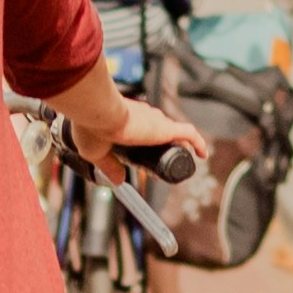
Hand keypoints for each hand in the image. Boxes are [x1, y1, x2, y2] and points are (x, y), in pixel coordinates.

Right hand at [66, 89, 207, 171]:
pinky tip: (202, 154)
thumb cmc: (91, 127)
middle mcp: (143, 115)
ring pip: (174, 132)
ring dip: (178, 146)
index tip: (143, 158)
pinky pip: (189, 134)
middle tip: (161, 164)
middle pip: (159, 131)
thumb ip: (108, 167)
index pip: (141, 129)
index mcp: (125, 118)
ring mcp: (156, 121)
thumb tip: (118, 181)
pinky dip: (197, 143)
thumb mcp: (96, 152)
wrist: (97, 112)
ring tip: (180, 162)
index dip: (144, 143)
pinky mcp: (165, 127)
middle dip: (161, 147)